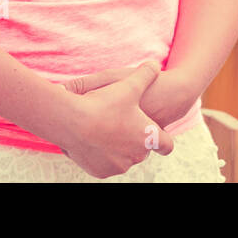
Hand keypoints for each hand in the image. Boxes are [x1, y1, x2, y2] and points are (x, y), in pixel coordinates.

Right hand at [52, 63, 174, 178]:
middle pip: (139, 149)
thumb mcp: (129, 83)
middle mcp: (136, 156)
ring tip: (102, 128)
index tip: (158, 136)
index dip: (163, 139)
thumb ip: (145, 74)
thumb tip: (154, 64)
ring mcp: (118, 166)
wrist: (71, 122)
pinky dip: (100, 154)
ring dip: (115, 147)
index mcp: (147, 138)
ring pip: (121, 157)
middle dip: (132, 138)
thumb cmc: (102, 103)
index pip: (166, 145)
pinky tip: (91, 139)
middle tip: (118, 122)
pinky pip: (103, 163)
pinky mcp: (100, 172)